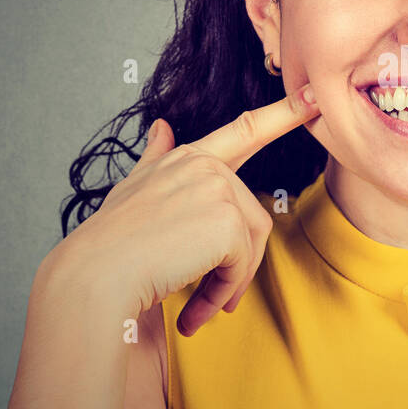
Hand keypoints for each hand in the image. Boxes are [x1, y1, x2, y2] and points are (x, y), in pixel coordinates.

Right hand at [55, 83, 319, 333]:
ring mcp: (218, 188)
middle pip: (252, 219)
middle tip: (210, 300)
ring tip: (199, 308)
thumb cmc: (110, 241)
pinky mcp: (228, 220)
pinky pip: (243, 265)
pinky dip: (223, 294)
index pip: (245, 129)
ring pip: (251, 244)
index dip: (284, 112)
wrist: (94, 276)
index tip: (313, 97)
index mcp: (189, 158)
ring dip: (228, 284)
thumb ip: (156, 159)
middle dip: (234, 264)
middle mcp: (206, 165)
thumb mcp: (134, 191)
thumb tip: (162, 127)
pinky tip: (196, 311)